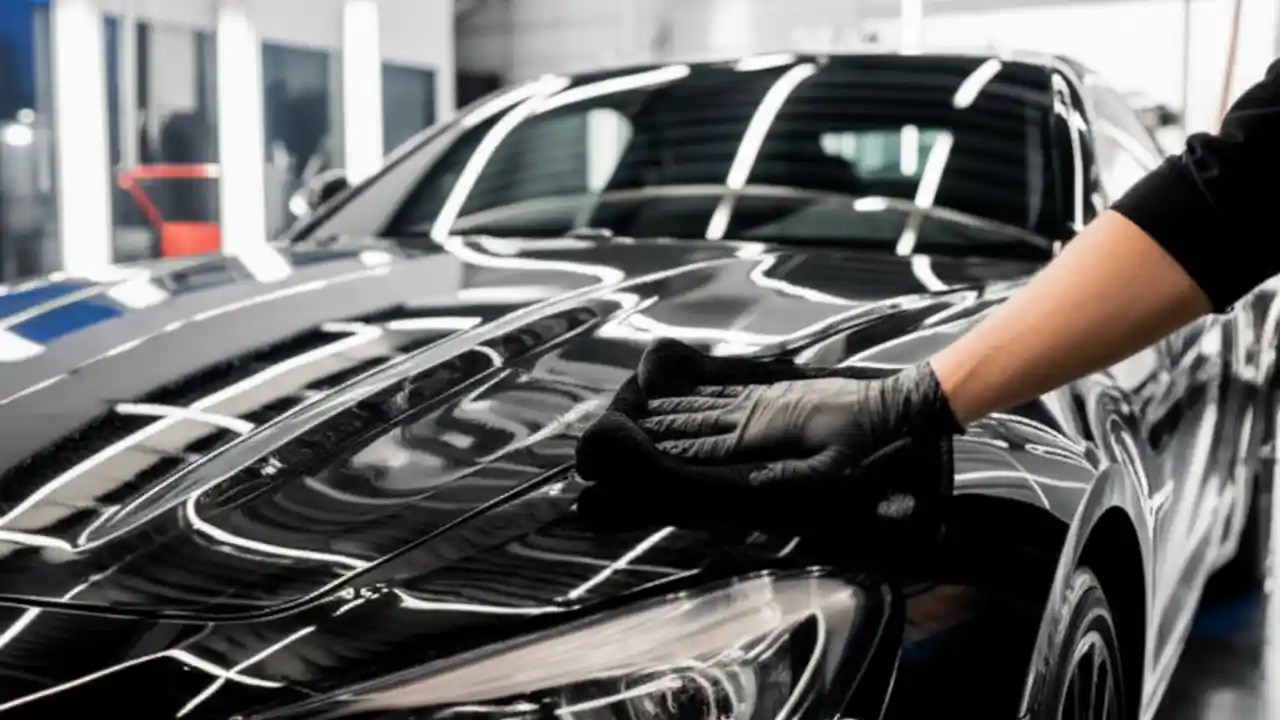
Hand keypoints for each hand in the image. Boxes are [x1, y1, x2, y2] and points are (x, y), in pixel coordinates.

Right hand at [638, 363, 960, 482]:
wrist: (891, 406)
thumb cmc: (864, 444)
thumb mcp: (832, 470)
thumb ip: (791, 477)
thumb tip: (750, 483)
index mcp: (766, 434)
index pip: (712, 446)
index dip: (677, 449)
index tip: (645, 448)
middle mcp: (758, 411)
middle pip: (701, 421)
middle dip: (665, 424)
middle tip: (632, 424)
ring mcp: (765, 398)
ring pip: (710, 403)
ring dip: (678, 406)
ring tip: (648, 406)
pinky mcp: (776, 390)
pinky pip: (729, 390)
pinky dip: (703, 391)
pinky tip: (691, 390)